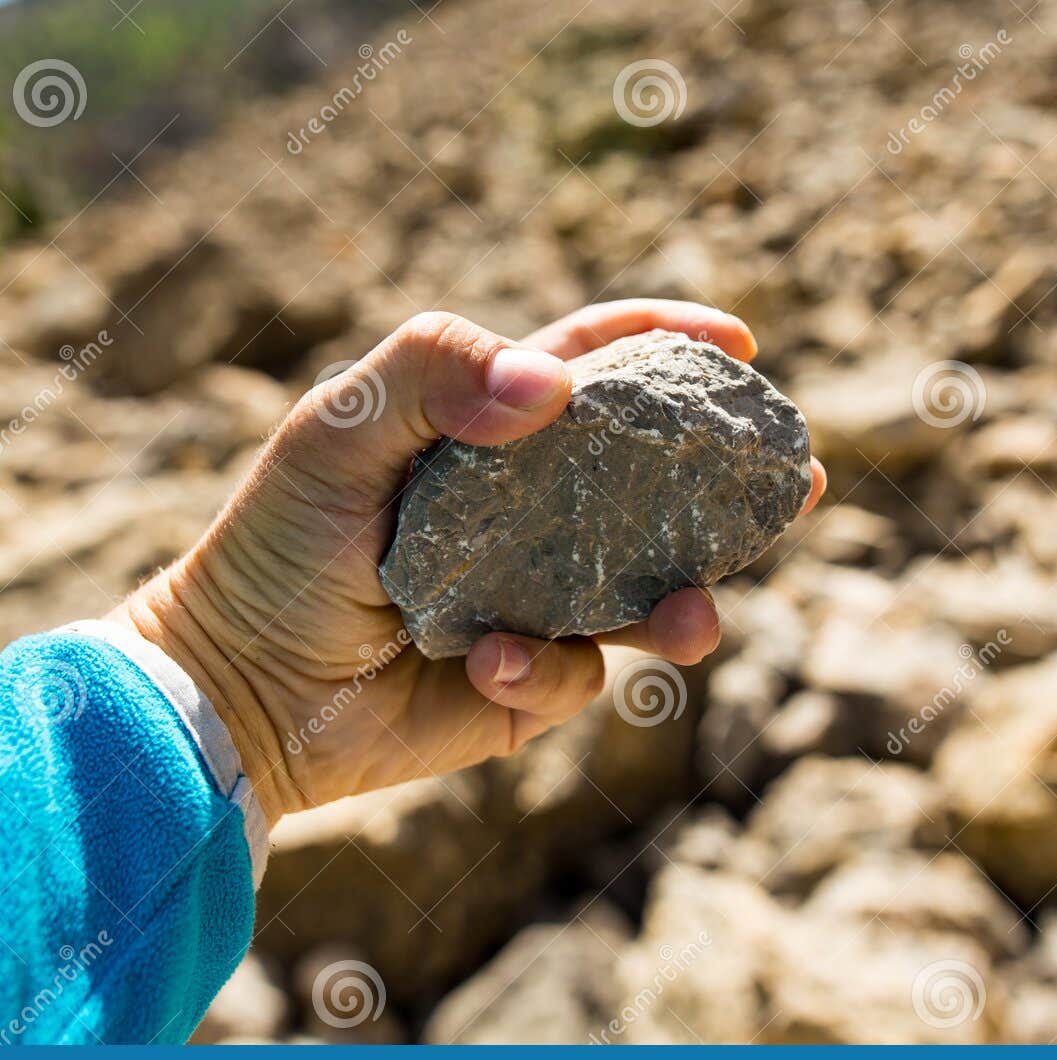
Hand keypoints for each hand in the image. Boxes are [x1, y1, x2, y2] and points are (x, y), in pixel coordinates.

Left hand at [107, 301, 826, 825]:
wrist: (238, 693)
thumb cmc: (279, 547)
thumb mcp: (336, 436)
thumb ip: (432, 375)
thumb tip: (554, 388)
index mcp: (489, 436)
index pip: (595, 369)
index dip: (670, 347)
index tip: (740, 346)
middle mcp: (529, 515)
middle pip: (657, 484)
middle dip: (732, 485)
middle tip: (795, 482)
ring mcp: (539, 600)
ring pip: (651, 592)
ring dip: (684, 602)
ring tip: (692, 621)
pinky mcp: (530, 682)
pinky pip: (576, 676)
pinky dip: (540, 668)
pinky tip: (481, 662)